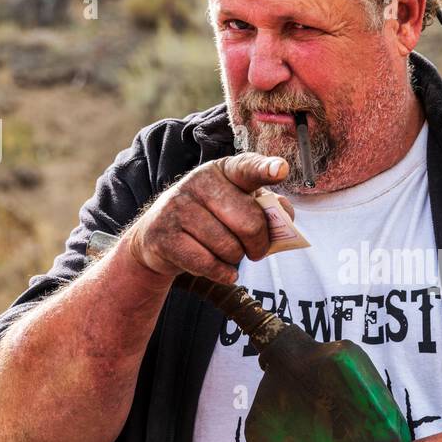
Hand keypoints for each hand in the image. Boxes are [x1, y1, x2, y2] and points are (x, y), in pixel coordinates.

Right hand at [125, 152, 295, 282]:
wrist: (156, 236)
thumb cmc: (209, 219)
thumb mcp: (237, 204)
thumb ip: (266, 207)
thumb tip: (286, 216)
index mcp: (223, 170)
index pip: (248, 168)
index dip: (266, 170)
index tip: (281, 170)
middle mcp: (199, 182)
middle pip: (250, 223)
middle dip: (259, 244)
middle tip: (255, 250)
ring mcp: (179, 207)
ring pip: (230, 248)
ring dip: (235, 260)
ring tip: (226, 253)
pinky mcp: (165, 236)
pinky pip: (209, 264)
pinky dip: (222, 273)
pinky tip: (221, 270)